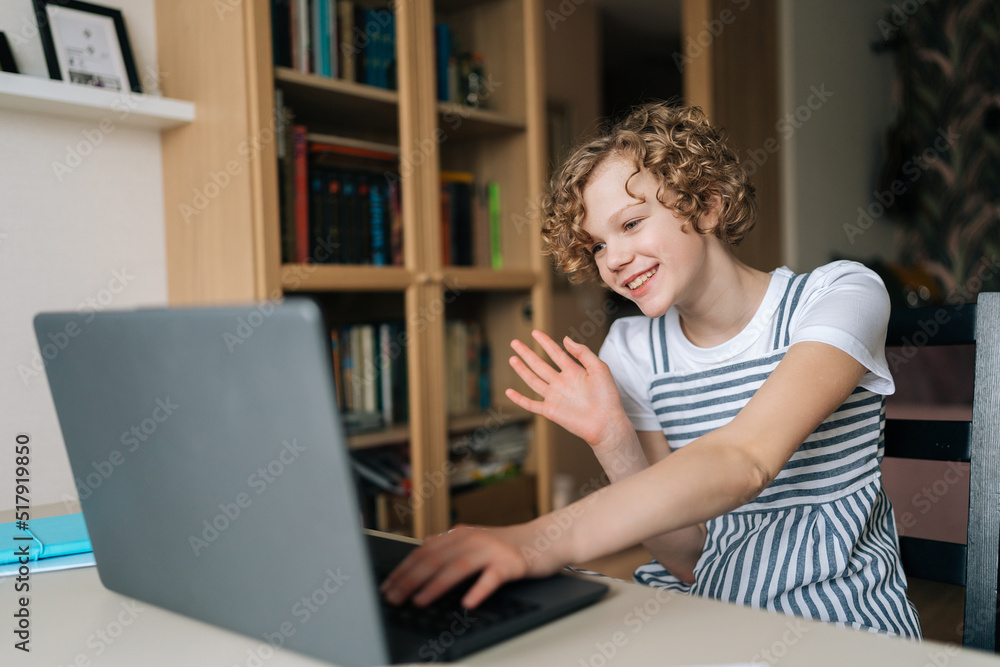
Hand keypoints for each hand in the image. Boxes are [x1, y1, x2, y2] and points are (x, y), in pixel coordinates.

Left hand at [380, 523, 560, 608]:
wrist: (545, 538)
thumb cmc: (508, 545)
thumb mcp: (474, 541)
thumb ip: (449, 545)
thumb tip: (422, 549)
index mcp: (460, 534)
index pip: (424, 552)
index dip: (403, 570)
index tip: (386, 587)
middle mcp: (472, 539)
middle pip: (436, 559)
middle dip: (411, 579)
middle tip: (394, 597)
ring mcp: (492, 550)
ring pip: (458, 567)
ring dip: (436, 585)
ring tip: (419, 601)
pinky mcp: (511, 563)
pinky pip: (493, 578)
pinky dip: (479, 590)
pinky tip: (468, 603)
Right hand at [505, 330, 628, 447]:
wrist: (607, 423)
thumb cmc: (607, 397)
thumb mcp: (600, 368)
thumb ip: (583, 353)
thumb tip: (566, 339)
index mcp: (574, 372)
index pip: (556, 352)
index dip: (545, 342)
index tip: (535, 332)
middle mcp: (562, 383)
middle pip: (540, 364)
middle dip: (527, 353)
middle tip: (515, 343)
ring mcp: (555, 397)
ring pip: (533, 381)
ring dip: (522, 370)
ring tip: (512, 359)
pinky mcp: (550, 411)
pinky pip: (531, 404)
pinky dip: (519, 399)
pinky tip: (509, 392)